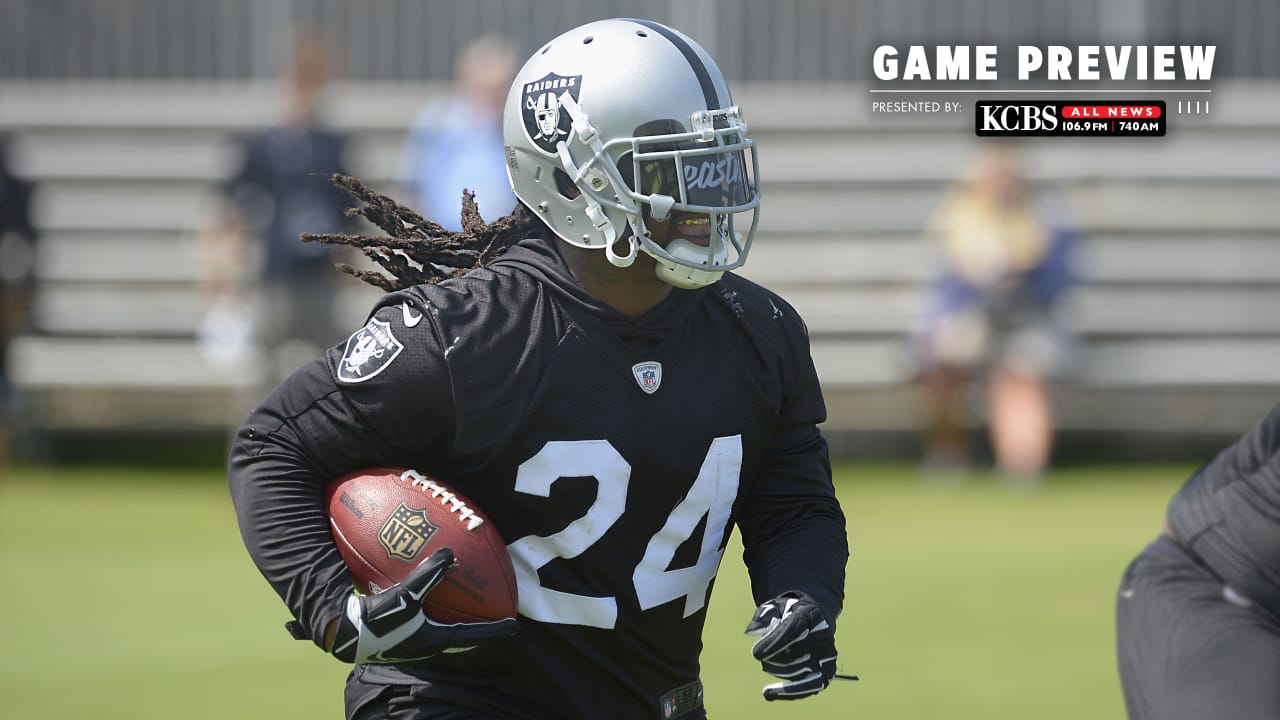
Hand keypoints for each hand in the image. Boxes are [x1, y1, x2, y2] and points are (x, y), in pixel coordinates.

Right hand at [329, 547, 518, 663]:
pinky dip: (435, 609)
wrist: (345, 633)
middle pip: (462, 637)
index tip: (514, 626)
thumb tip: (450, 553)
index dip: (495, 631)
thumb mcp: (406, 595)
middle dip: (480, 628)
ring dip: (458, 621)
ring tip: (469, 609)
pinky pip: (425, 621)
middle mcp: (427, 644)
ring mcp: (413, 641)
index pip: (474, 636)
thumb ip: (429, 574)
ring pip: (445, 630)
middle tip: (495, 619)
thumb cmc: (377, 619)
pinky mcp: (399, 634)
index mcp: (435, 639)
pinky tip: (428, 596)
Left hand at [744, 591, 855, 700]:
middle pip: (793, 654)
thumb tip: (753, 630)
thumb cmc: (791, 615)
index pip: (793, 629)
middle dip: (771, 657)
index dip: (774, 642)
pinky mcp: (827, 673)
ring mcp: (828, 656)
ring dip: (775, 670)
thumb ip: (763, 615)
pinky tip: (768, 694)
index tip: (756, 654)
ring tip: (766, 664)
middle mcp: (823, 636)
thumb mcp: (776, 607)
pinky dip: (787, 692)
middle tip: (760, 656)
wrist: (816, 623)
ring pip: (796, 672)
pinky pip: (808, 688)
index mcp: (811, 614)